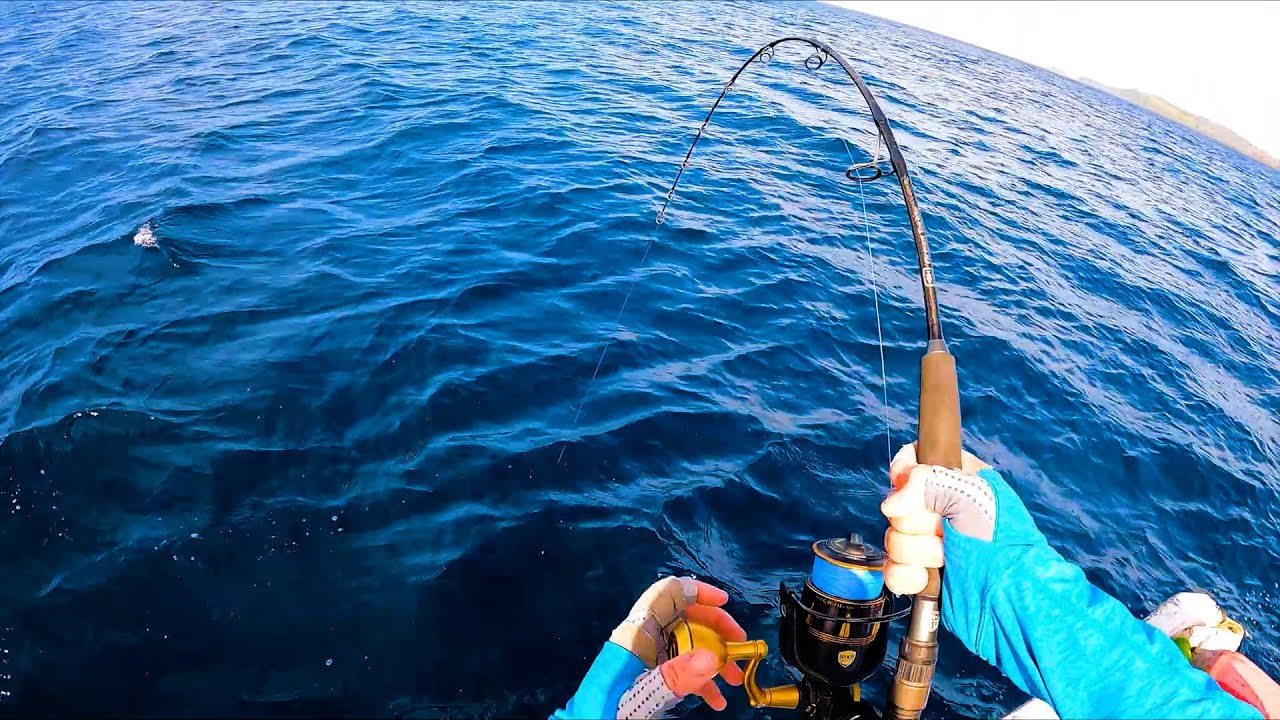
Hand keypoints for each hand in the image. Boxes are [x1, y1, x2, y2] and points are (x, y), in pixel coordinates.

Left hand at [556, 576, 746, 719]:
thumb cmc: (605, 712)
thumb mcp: (642, 697)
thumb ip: (675, 678)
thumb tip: (711, 657)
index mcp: (635, 636)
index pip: (666, 595)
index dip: (696, 591)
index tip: (724, 603)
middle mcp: (641, 641)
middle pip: (683, 618)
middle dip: (715, 629)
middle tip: (739, 646)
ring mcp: (645, 660)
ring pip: (686, 645)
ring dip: (713, 658)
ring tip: (733, 679)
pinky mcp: (647, 678)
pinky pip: (679, 669)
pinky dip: (700, 680)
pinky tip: (715, 699)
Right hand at [880, 443, 996, 594]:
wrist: (1009, 596)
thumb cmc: (1002, 542)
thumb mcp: (971, 496)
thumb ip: (926, 483)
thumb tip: (890, 505)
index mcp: (959, 479)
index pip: (916, 459)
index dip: (905, 468)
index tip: (905, 479)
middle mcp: (941, 509)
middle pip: (898, 502)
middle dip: (917, 521)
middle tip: (943, 530)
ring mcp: (929, 543)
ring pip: (893, 537)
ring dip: (915, 551)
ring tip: (943, 557)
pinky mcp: (922, 574)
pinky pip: (893, 568)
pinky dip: (905, 575)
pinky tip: (925, 577)